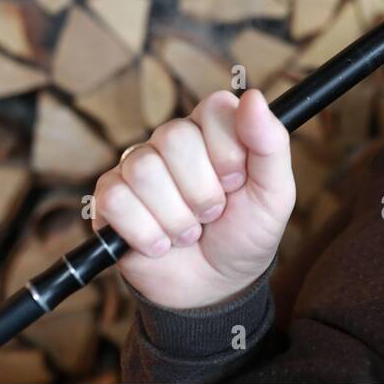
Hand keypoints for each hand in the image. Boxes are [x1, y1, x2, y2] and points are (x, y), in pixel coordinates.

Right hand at [91, 88, 294, 309]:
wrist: (215, 288)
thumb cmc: (246, 233)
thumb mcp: (274, 194)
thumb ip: (270, 144)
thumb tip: (252, 96)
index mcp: (213, 129)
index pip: (213, 108)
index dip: (227, 151)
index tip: (237, 182)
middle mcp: (172, 141)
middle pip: (174, 139)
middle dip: (202, 192)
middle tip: (212, 214)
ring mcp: (137, 168)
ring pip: (144, 171)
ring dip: (176, 218)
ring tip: (189, 232)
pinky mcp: (109, 199)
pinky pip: (116, 199)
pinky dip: (146, 233)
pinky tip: (160, 244)